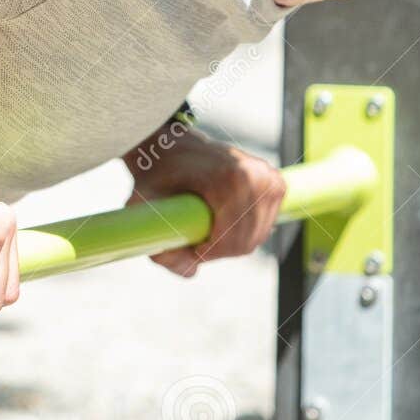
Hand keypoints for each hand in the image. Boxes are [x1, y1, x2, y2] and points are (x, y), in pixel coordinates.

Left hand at [123, 127, 286, 277]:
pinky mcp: (276, 183)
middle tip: (195, 241)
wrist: (174, 146)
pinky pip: (264, 226)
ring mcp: (270, 178)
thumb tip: (190, 273)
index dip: (210, 251)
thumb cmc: (156, 173)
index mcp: (231, 177)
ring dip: (231, 242)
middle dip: (219, 250)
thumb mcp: (143, 203)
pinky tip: (223, 218)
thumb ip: (156, 241)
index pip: (231, 239)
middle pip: (245, 241)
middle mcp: (256, 175)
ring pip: (256, 236)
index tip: (193, 248)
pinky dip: (244, 230)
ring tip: (206, 228)